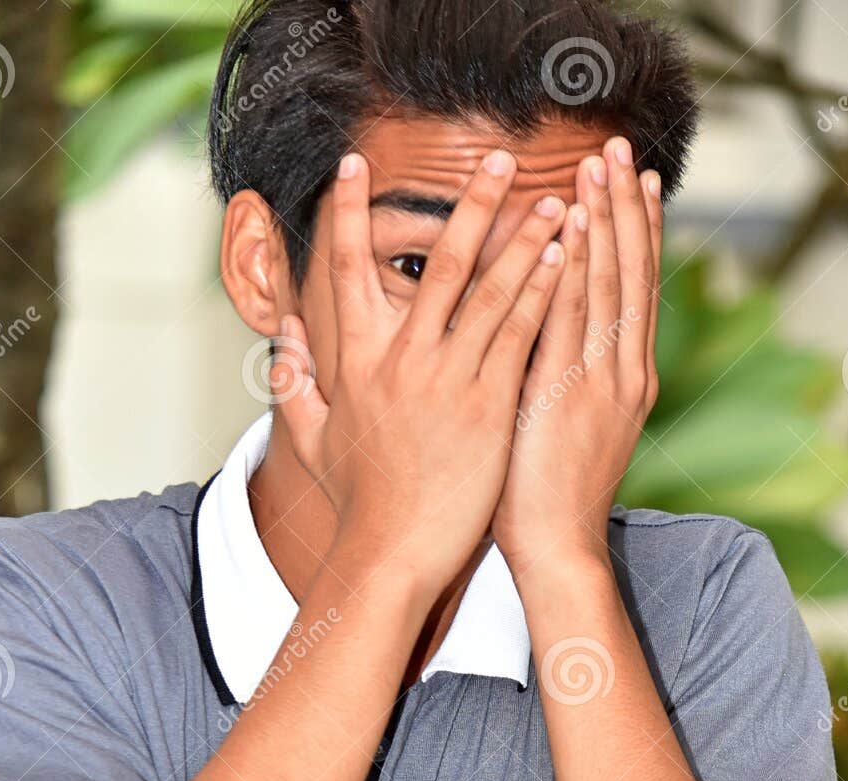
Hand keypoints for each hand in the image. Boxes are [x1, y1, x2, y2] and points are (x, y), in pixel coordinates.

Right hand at [279, 150, 567, 602]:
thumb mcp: (314, 440)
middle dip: (469, 206)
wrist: (392, 554)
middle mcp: (402, 361)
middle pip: (438, 265)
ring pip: (490, 293)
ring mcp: (447, 382)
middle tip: (496, 159)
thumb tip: (284, 338)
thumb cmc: (358, 505)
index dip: (349, 216)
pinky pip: (519, 337)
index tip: (353, 168)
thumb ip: (295, 382)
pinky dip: (540, 293)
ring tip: (556, 200)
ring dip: (524, 241)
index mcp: (357, 363)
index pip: (347, 273)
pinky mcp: (487, 407)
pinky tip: (563, 261)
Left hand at [492, 137, 662, 581]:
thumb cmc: (548, 498)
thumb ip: (565, 376)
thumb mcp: (566, 427)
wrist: (558, 552)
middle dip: (625, 207)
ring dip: (603, 220)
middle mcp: (625, 373)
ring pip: (608, 284)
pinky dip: (574, 269)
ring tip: (599, 165)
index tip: (634, 179)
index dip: (636, 231)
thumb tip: (544, 332)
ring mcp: (602, 383)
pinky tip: (570, 227)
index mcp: (629, 380)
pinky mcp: (569, 396)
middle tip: (621, 147)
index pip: (636, 289)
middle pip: (630, 273)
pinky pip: (572, 318)